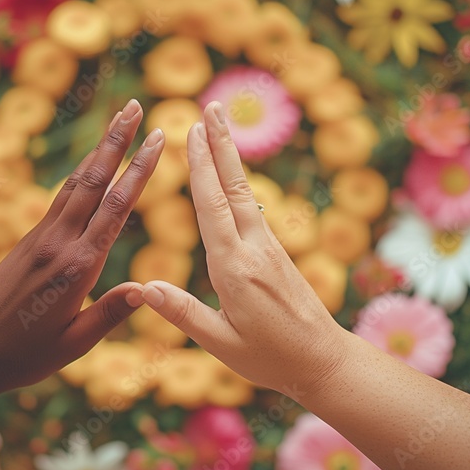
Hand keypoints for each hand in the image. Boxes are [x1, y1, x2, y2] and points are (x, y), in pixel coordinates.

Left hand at [0, 99, 164, 395]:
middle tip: (134, 105)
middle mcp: (59, 244)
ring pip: (76, 184)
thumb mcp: (72, 345)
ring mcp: (41, 239)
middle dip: (117, 141)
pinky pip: (61, 200)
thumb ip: (108, 314)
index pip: (116, 207)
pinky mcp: (29, 242)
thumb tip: (146, 290)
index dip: (140, 170)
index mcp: (78, 267)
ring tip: (117, 122)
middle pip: (94, 181)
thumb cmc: (23, 356)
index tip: (157, 138)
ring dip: (99, 151)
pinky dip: (81, 176)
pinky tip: (90, 167)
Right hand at [140, 103, 347, 398]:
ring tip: (219, 125)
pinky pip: (252, 210)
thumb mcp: (221, 344)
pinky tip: (231, 176)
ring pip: (245, 194)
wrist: (325, 363)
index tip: (191, 132)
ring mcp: (269, 249)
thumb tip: (144, 288)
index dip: (200, 168)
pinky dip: (237, 184)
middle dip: (220, 145)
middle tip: (210, 106)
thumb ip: (183, 313)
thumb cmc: (271, 359)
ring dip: (230, 158)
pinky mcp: (277, 254)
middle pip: (234, 187)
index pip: (212, 208)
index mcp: (235, 269)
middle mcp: (254, 250)